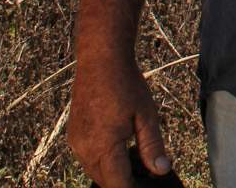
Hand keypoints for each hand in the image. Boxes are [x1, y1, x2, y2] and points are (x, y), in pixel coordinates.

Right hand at [68, 56, 171, 186]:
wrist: (101, 60)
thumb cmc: (125, 84)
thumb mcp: (147, 115)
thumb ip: (152, 146)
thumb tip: (161, 170)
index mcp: (103, 146)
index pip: (118, 184)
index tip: (149, 186)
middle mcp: (85, 149)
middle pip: (104, 181)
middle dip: (124, 183)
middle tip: (147, 177)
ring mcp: (76, 142)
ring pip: (94, 171)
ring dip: (112, 173)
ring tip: (136, 165)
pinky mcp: (74, 135)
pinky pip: (88, 158)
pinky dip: (103, 161)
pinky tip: (120, 150)